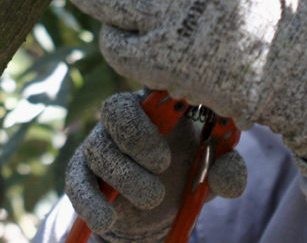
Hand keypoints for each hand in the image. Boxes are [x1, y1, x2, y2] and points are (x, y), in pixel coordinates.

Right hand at [67, 91, 245, 241]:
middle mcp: (125, 118)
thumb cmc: (186, 175)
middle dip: (138, 136)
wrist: (154, 212)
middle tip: (163, 164)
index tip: (181, 112)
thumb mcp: (212, 174)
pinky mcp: (81, 173)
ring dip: (126, 176)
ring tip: (152, 198)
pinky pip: (77, 181)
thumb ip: (227, 171)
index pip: (153, 86)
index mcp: (159, 106)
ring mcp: (100, 143)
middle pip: (116, 108)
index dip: (160, 94)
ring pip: (99, 149)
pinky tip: (107, 219)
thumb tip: (229, 176)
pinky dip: (91, 202)